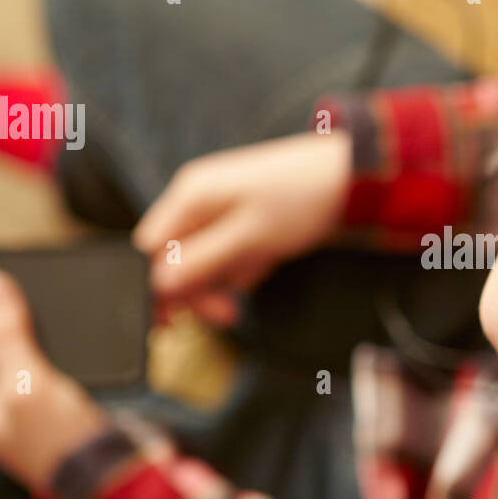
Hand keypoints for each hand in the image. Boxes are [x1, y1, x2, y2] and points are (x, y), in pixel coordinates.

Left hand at [0, 267, 112, 492]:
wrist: (109, 473)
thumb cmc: (59, 442)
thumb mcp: (25, 381)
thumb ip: (4, 334)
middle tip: (5, 290)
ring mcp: (21, 407)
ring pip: (14, 356)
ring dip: (25, 333)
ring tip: (33, 307)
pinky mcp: (50, 403)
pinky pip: (42, 364)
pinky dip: (49, 348)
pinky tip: (60, 334)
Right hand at [131, 128, 351, 327]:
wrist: (348, 179)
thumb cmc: (302, 198)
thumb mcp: (249, 237)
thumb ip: (202, 260)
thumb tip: (159, 284)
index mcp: (190, 197)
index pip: (149, 249)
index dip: (158, 287)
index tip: (174, 319)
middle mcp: (197, 201)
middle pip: (174, 259)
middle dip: (199, 289)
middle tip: (225, 314)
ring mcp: (218, 210)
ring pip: (203, 261)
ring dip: (226, 278)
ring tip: (257, 269)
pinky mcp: (240, 221)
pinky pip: (228, 255)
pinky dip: (245, 266)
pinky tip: (266, 259)